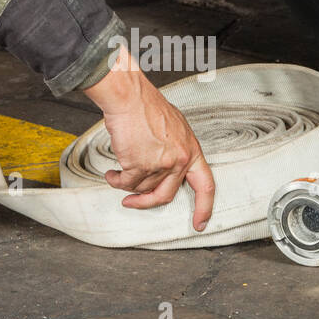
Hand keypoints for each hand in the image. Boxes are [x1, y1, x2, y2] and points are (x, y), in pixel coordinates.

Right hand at [83, 46, 214, 230]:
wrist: (129, 96)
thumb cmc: (146, 104)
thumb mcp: (173, 126)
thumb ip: (175, 149)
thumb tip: (166, 165)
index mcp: (191, 150)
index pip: (206, 185)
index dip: (204, 207)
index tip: (199, 223)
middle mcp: (179, 159)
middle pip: (166, 194)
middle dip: (146, 202)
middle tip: (133, 203)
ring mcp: (160, 163)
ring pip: (142, 187)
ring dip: (127, 185)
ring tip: (117, 175)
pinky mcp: (140, 164)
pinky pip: (126, 183)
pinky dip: (116, 181)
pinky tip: (112, 174)